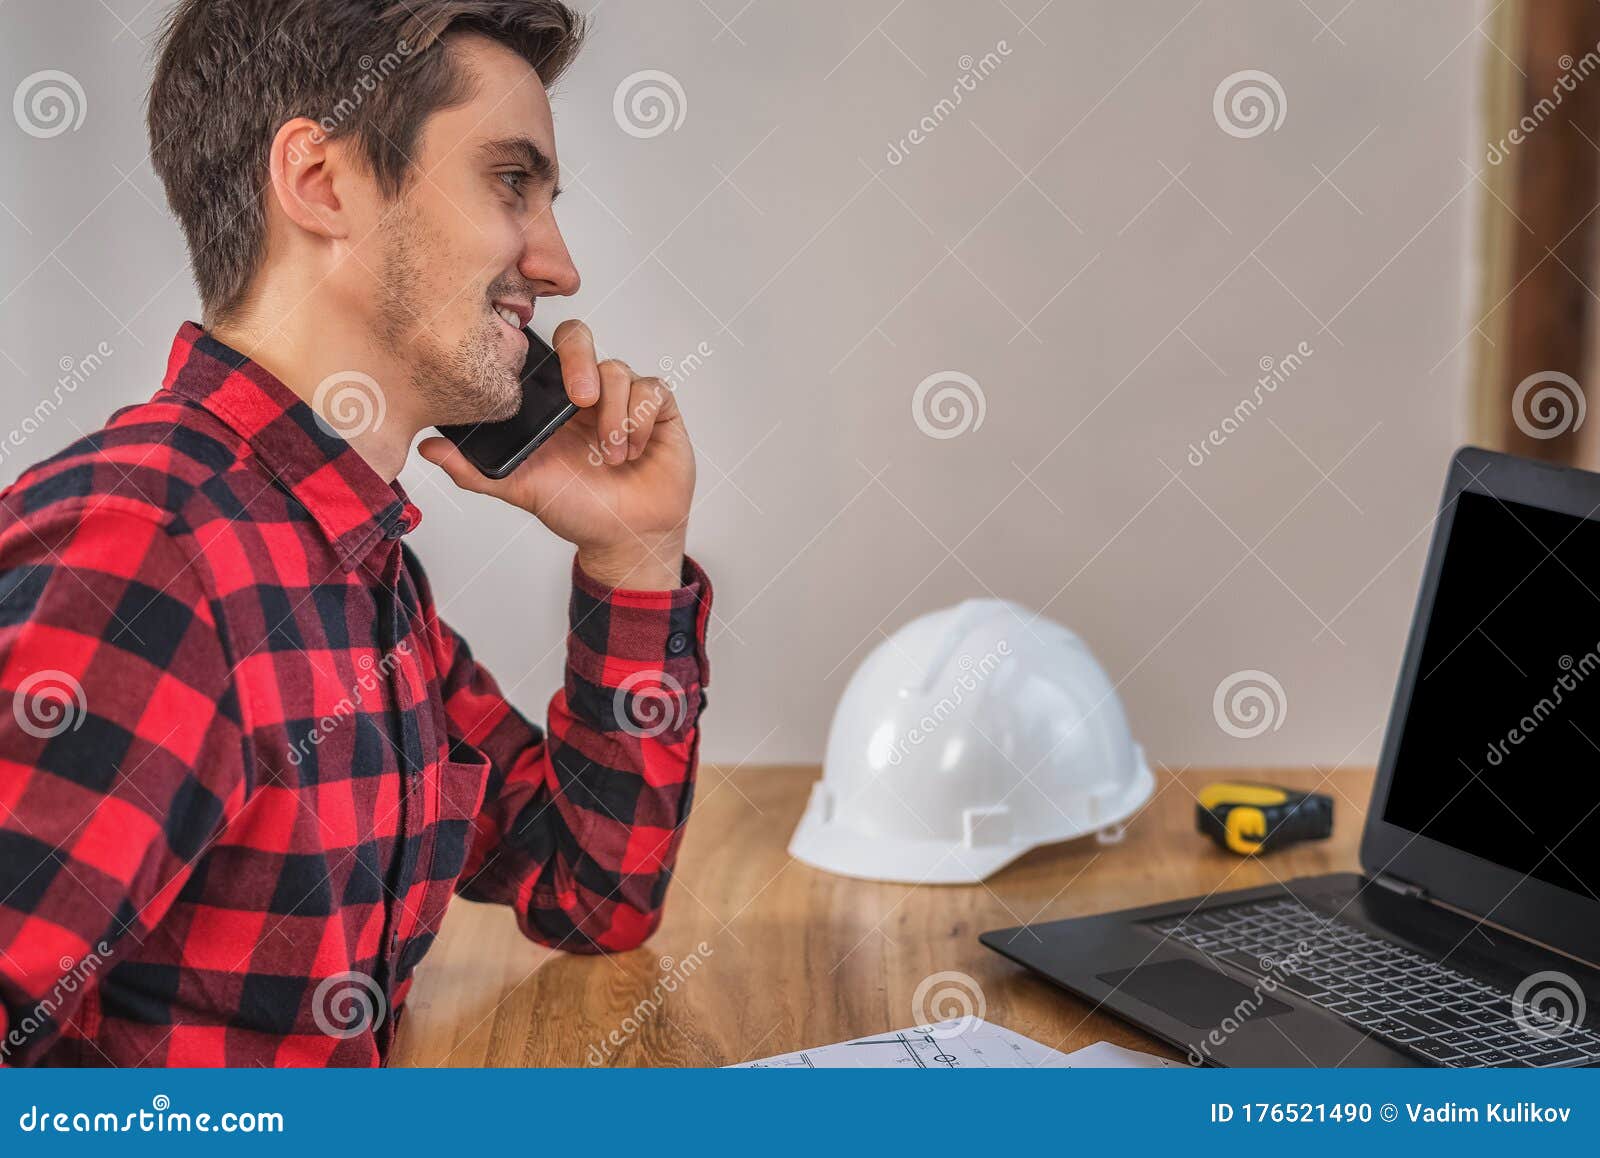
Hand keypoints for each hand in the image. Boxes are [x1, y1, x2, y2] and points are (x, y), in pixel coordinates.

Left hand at [417, 320, 694, 589]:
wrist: (627, 539)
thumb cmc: (578, 510)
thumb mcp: (521, 489)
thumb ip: (474, 471)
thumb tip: (427, 448)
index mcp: (551, 402)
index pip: (542, 351)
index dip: (541, 348)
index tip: (532, 368)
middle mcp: (587, 392)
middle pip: (580, 339)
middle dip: (580, 362)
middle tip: (581, 400)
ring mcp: (624, 398)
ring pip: (619, 371)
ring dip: (614, 414)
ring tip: (611, 456)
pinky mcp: (658, 410)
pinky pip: (651, 391)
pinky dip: (639, 421)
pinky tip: (632, 451)